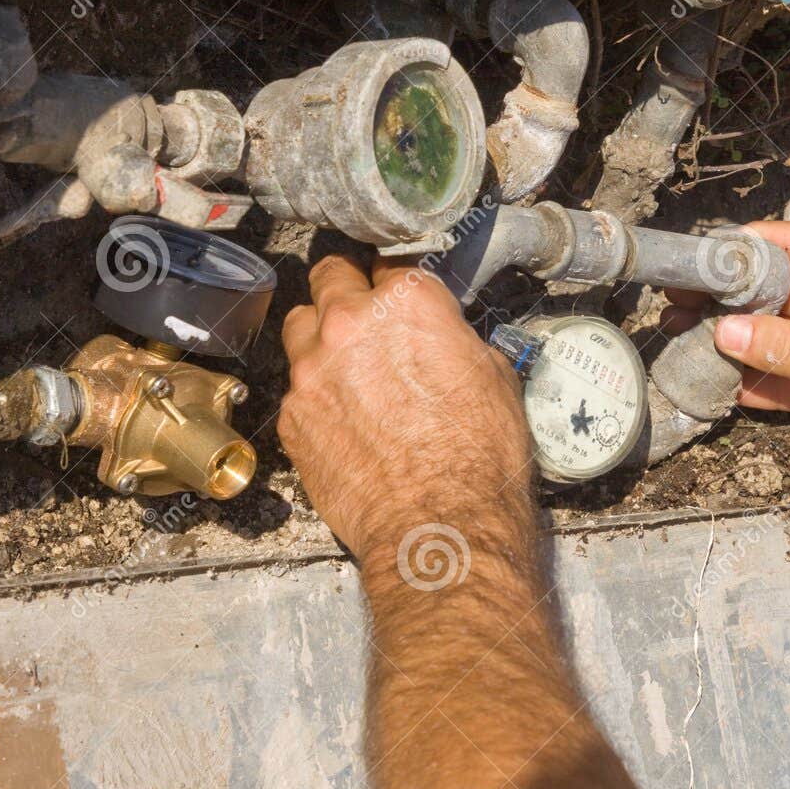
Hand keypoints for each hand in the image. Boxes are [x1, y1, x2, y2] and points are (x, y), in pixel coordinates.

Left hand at [278, 254, 533, 567]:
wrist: (440, 525)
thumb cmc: (478, 461)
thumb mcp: (496, 380)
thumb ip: (456, 343)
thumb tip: (447, 343)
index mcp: (408, 305)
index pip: (392, 263)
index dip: (399, 282)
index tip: (400, 295)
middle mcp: (350, 324)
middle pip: (330, 276)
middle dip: (347, 289)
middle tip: (363, 313)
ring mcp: (312, 371)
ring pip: (299, 326)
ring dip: (320, 337)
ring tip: (346, 365)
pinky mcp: (292, 417)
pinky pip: (296, 390)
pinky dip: (315, 397)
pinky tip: (343, 421)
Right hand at [663, 221, 789, 525]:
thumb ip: (788, 351)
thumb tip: (728, 330)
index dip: (768, 243)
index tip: (720, 244)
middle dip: (744, 297)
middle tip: (691, 298)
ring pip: (788, 337)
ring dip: (747, 341)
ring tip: (695, 338)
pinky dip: (763, 380)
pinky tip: (726, 384)